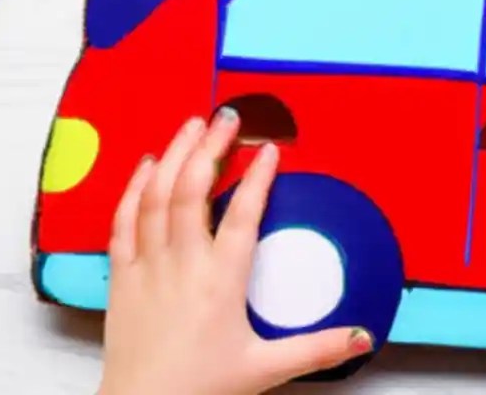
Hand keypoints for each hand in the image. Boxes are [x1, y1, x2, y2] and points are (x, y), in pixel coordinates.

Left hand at [98, 110, 372, 394]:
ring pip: (157, 196)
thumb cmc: (198, 387)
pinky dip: (134, 187)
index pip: (242, 215)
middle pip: (193, 190)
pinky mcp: (122, 275)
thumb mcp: (266, 368)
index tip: (269, 150)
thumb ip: (317, 348)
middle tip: (226, 117)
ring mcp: (147, 266)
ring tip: (190, 125)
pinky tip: (146, 165)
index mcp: (220, 282)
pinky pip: (124, 220)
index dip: (257, 178)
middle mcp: (182, 265)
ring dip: (174, 155)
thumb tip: (363, 337)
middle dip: (209, 147)